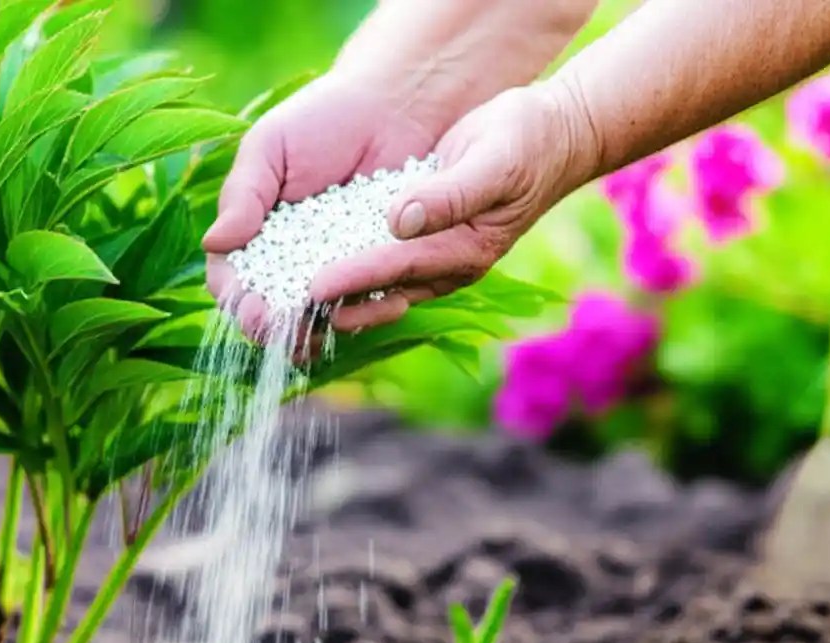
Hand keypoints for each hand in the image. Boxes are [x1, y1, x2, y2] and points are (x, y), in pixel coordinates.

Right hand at [202, 72, 447, 337]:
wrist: (396, 106)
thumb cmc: (323, 117)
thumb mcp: (270, 147)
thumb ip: (242, 195)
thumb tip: (213, 243)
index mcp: (251, 233)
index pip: (230, 279)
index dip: (236, 299)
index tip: (250, 308)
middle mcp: (286, 260)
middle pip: (267, 310)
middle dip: (271, 326)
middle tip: (282, 327)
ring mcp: (331, 269)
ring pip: (313, 318)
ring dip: (312, 333)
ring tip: (319, 331)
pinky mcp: (375, 270)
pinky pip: (363, 304)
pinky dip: (362, 315)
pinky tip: (363, 312)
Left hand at [310, 82, 596, 331]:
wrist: (549, 137)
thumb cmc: (525, 141)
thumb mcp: (494, 159)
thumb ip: (451, 192)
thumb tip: (401, 220)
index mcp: (466, 249)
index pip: (399, 266)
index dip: (354, 277)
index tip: (312, 288)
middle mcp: (445, 265)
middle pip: (378, 292)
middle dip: (331, 307)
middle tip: (283, 318)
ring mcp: (431, 261)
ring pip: (371, 289)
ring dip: (328, 301)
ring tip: (281, 311)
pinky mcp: (418, 247)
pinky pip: (373, 269)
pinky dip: (338, 274)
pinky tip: (299, 274)